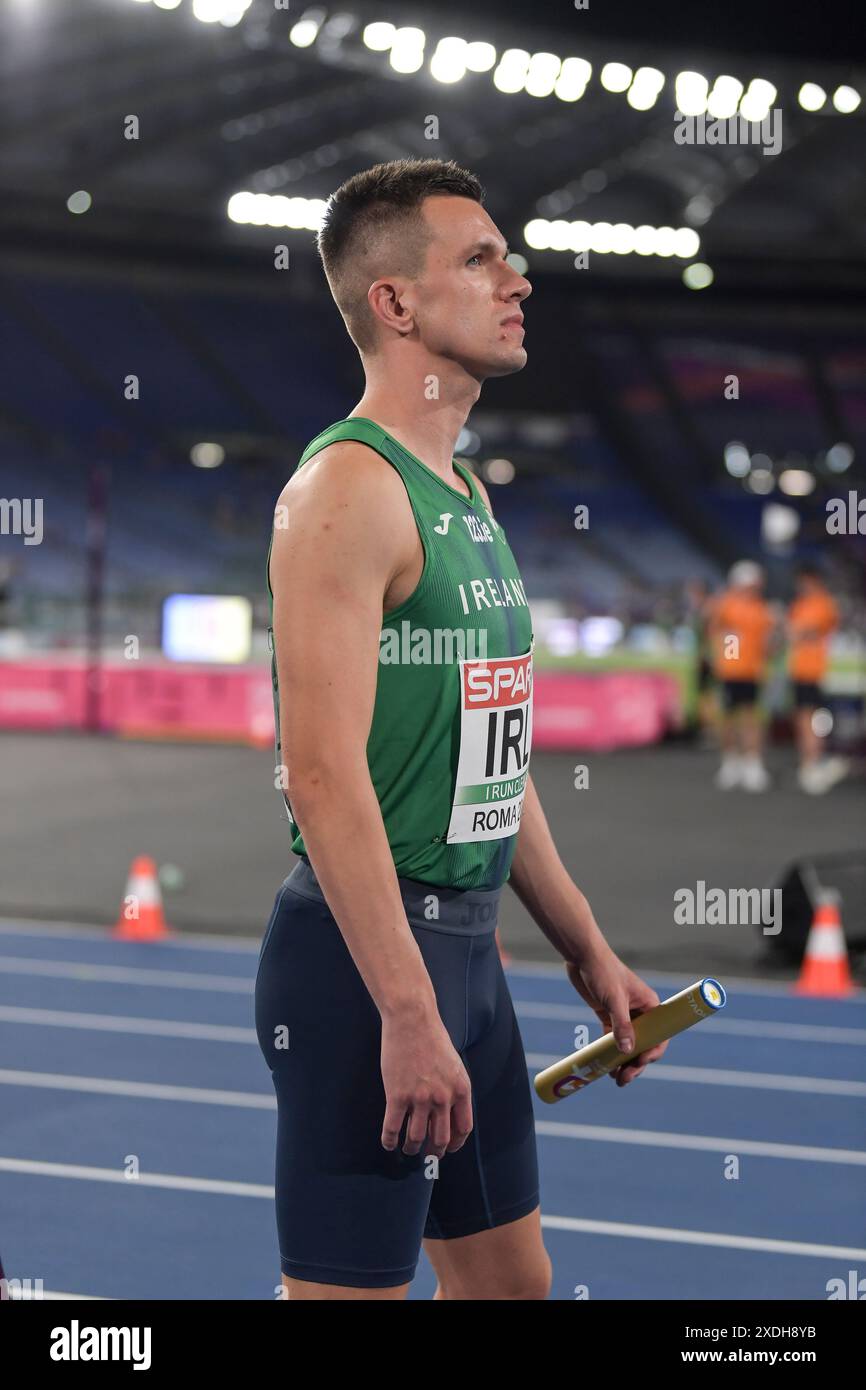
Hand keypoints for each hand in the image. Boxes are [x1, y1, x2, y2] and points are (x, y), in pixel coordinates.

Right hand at [379, 1007, 472, 1156]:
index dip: (455, 1143)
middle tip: (427, 1154)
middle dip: (434, 1151)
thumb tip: (449, 1112)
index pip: (463, 1128)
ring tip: (407, 1148)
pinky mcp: (397, 1095)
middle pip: (441, 1139)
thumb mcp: (453, 1065)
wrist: (411, 1019)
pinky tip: (388, 1143)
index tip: (447, 1148)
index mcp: (461, 1089)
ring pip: (416, 1138)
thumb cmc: (431, 1038)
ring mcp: (419, 1098)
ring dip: (412, 1148)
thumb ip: (454, 1089)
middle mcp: (443, 1097)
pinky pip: (392, 1128)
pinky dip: (389, 1140)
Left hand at [565, 947, 668, 1086]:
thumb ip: (621, 1025)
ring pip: (629, 1045)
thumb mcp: (614, 999)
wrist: (582, 956)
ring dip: (624, 1062)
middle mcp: (641, 1012)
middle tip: (624, 1079)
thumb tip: (627, 1051)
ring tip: (615, 1079)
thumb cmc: (603, 971)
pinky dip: (611, 1053)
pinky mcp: (609, 1015)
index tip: (640, 1063)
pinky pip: (613, 1039)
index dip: (652, 1053)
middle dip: (636, 1064)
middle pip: (644, 1044)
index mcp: (650, 1005)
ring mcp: (625, 1015)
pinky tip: (606, 1066)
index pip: (659, 1036)